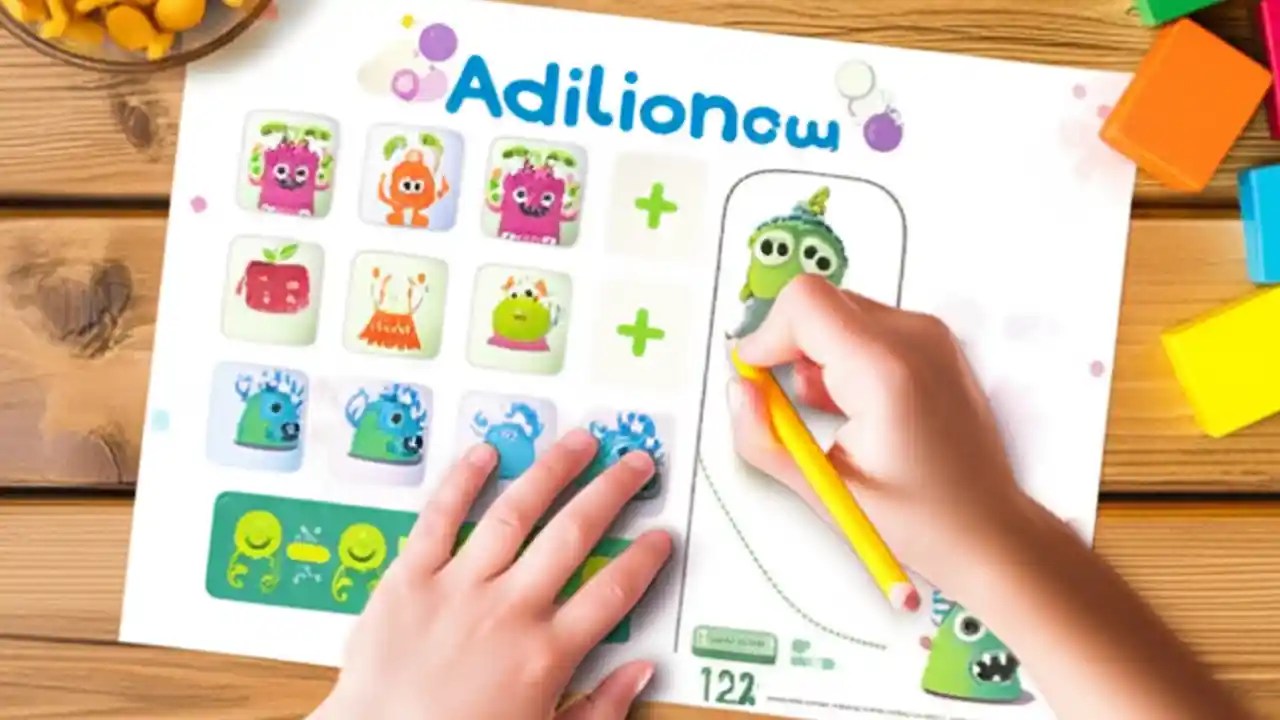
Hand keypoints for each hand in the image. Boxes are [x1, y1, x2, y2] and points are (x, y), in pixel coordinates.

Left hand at [312, 429, 672, 719]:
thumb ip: (599, 709)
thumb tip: (639, 673)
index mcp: (545, 655)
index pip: (614, 592)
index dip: (645, 559)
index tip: (661, 537)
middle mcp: (508, 612)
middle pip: (575, 536)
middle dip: (612, 493)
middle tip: (635, 464)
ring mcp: (458, 590)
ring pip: (516, 514)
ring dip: (552, 471)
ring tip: (579, 442)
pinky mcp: (408, 582)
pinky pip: (438, 520)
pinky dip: (461, 482)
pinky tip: (484, 454)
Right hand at [728, 275, 1028, 592]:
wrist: (990, 530)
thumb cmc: (921, 519)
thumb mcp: (825, 490)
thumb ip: (764, 439)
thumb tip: (739, 391)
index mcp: (885, 369)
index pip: (804, 302)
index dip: (766, 336)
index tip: (758, 377)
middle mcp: (914, 337)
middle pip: (819, 302)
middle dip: (788, 346)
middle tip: (787, 403)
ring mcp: (931, 335)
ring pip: (840, 310)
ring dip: (816, 352)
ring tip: (828, 411)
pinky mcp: (936, 343)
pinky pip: (867, 324)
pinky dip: (843, 354)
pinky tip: (851, 404)